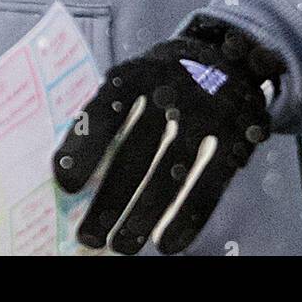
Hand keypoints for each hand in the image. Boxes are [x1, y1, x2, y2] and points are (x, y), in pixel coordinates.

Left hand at [52, 19, 284, 255]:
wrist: (230, 56)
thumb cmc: (164, 78)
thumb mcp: (136, 76)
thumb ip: (109, 111)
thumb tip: (69, 167)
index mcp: (139, 73)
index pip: (105, 111)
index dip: (84, 148)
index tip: (65, 185)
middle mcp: (172, 91)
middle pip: (135, 153)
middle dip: (109, 200)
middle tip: (87, 237)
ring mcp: (206, 114)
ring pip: (169, 174)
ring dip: (142, 216)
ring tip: (120, 246)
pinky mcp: (235, 137)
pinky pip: (208, 185)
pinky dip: (186, 219)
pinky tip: (166, 244)